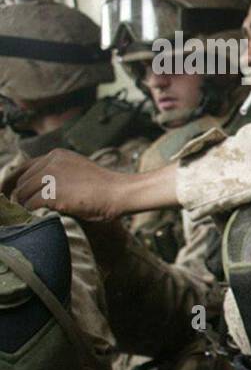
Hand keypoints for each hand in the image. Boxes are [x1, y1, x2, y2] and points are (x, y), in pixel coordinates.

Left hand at [9, 150, 125, 220]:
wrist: (120, 192)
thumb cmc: (104, 187)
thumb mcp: (77, 170)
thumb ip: (57, 173)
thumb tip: (35, 189)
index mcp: (56, 155)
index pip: (24, 167)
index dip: (13, 181)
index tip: (9, 193)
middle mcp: (51, 163)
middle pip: (22, 181)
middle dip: (20, 196)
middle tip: (21, 208)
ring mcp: (51, 177)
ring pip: (24, 193)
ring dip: (26, 205)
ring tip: (33, 213)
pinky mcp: (53, 193)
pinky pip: (31, 204)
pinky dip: (32, 212)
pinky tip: (40, 215)